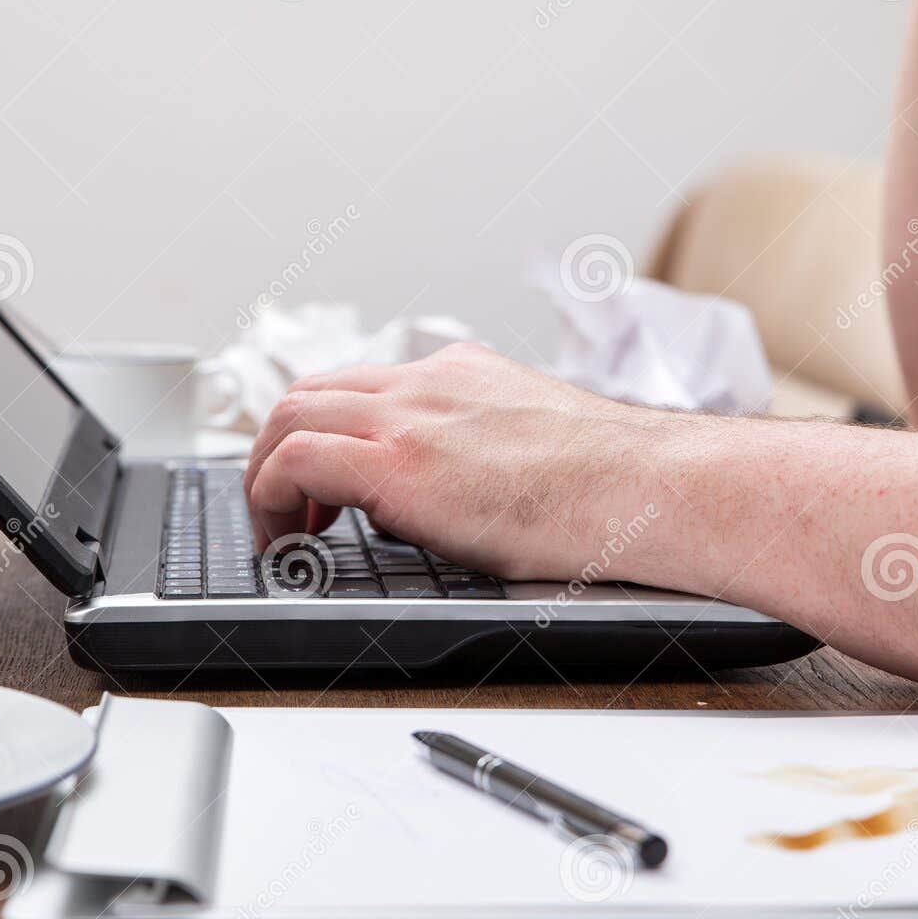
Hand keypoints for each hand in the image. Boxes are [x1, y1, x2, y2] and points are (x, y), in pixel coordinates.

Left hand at [243, 343, 685, 582]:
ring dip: (266, 474)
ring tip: (278, 530)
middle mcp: (429, 384)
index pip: (363, 387)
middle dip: (279, 447)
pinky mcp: (402, 463)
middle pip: (311, 392)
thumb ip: (475, 456)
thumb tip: (444, 502)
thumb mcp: (531, 448)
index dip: (326, 432)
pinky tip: (287, 540)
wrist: (651, 488)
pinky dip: (271, 496)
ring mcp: (412, 417)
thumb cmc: (617, 487)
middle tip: (287, 509)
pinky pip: (297, 461)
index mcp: (461, 378)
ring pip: (290, 415)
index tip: (323, 486)